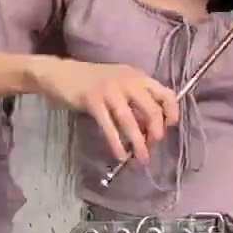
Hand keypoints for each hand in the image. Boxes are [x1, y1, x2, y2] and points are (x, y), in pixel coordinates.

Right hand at [33, 58, 179, 163]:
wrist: (61, 74)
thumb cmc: (93, 82)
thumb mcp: (120, 85)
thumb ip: (136, 101)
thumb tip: (149, 127)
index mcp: (138, 76)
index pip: (166, 93)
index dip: (172, 112)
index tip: (170, 127)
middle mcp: (128, 81)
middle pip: (152, 109)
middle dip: (156, 131)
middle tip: (153, 145)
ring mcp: (110, 90)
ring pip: (130, 121)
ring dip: (138, 142)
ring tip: (142, 158)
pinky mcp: (93, 101)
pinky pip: (109, 127)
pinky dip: (116, 143)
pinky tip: (120, 155)